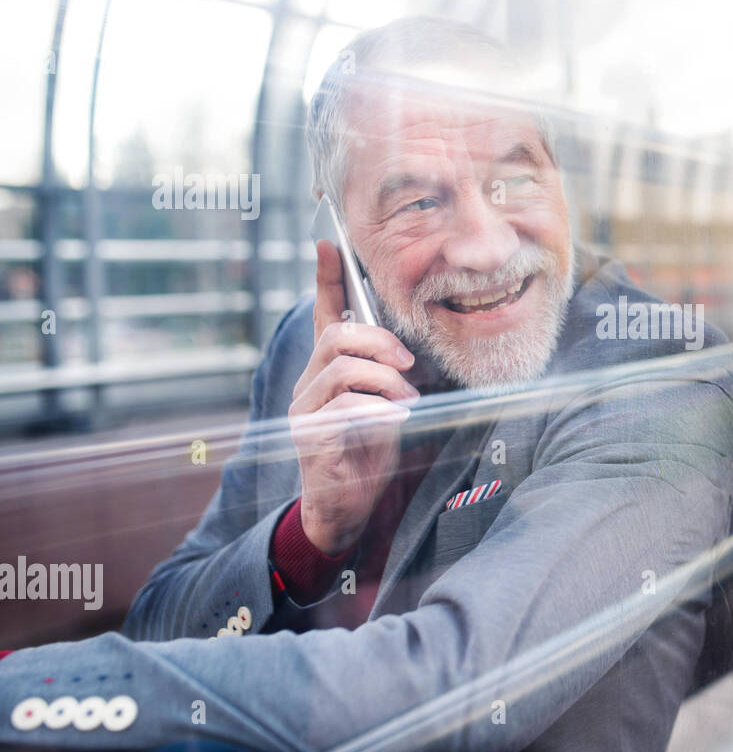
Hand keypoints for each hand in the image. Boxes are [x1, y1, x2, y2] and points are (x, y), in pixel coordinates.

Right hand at [288, 240, 419, 555]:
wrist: (348, 508)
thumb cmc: (369, 453)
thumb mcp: (386, 406)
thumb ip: (387, 377)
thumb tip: (407, 352)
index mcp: (328, 371)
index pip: (324, 316)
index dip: (326, 278)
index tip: (329, 243)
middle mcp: (309, 385)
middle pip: (336, 337)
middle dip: (379, 343)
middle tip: (408, 365)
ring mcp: (305, 411)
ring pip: (343, 369)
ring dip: (385, 381)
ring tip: (405, 401)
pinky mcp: (311, 438)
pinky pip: (347, 407)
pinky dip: (379, 410)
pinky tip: (395, 420)